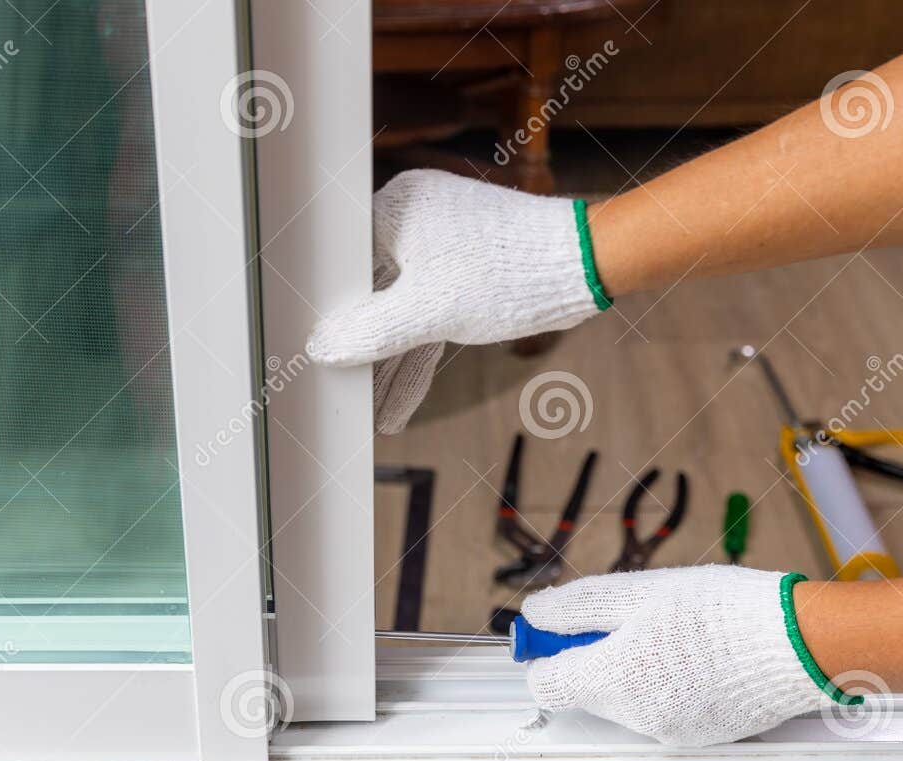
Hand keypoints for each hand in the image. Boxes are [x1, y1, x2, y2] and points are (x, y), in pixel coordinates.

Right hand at [304, 170, 609, 434]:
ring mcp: (442, 238)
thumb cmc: (507, 273)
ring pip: (406, 306)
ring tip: (379, 410)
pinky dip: (421, 345)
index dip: (331, 313)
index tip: (320, 353)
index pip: (345, 265)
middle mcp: (414, 215)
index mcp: (395, 207)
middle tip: (348, 391)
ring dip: (395, 359)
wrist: (582, 263)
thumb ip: (370, 333)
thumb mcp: (426, 313)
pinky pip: (430, 306)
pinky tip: (404, 396)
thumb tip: (322, 347)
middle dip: (366, 349)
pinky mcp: (466, 261)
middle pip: (375, 291)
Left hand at [521, 566, 845, 745]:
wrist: (795, 644)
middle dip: (598, 656)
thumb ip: (579, 607)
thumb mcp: (640, 593)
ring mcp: (668, 732)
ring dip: (635, 671)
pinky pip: (664, 711)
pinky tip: (698, 659)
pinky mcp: (699, 737)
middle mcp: (636, 717)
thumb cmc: (723, 613)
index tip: (558, 632)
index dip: (547, 653)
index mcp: (614, 680)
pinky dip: (669, 687)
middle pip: (589, 690)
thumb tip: (538, 614)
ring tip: (676, 637)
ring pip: (627, 701)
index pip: (546, 685)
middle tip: (633, 620)